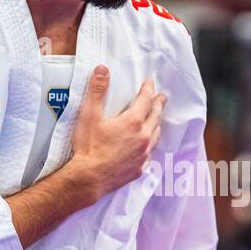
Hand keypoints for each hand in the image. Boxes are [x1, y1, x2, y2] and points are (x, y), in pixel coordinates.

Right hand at [68, 65, 164, 201]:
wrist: (88, 179)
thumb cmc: (88, 147)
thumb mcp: (89, 115)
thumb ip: (97, 91)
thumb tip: (103, 70)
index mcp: (133, 122)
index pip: (145, 100)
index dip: (148, 89)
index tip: (150, 83)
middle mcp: (143, 138)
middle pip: (155, 117)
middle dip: (158, 105)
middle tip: (162, 98)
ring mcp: (143, 155)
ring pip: (155, 136)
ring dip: (156, 125)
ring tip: (157, 121)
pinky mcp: (139, 169)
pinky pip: (149, 155)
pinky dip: (149, 147)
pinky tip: (146, 148)